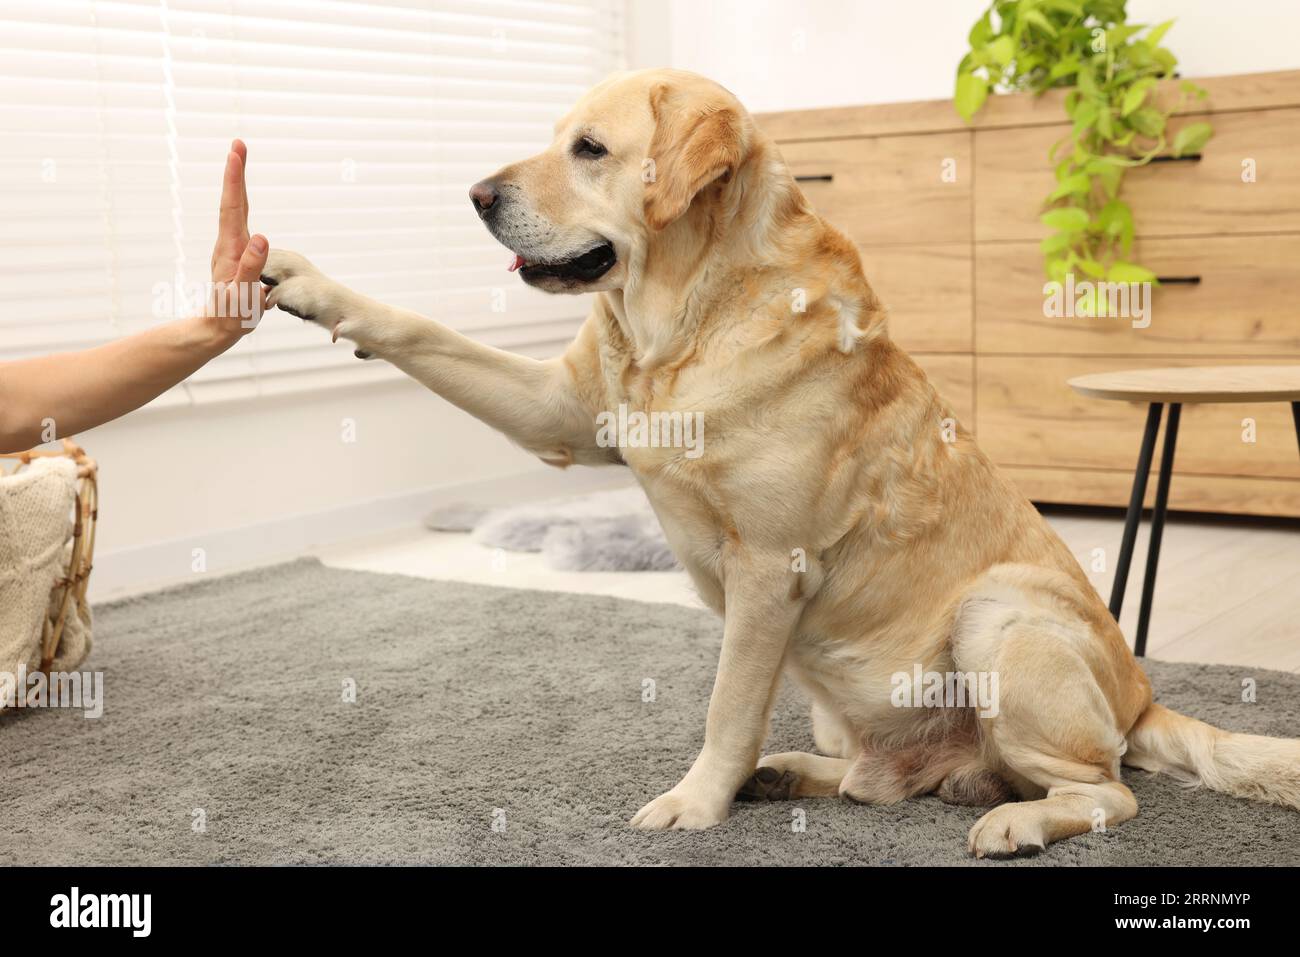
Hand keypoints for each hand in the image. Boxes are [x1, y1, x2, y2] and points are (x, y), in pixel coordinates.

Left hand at [201, 139, 268, 347]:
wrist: (218, 328)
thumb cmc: (232, 314)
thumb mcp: (243, 294)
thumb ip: (251, 267)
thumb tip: (261, 236)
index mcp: (231, 249)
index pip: (233, 208)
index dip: (235, 179)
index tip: (235, 153)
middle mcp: (229, 244)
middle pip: (233, 202)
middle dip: (236, 173)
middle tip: (238, 145)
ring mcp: (232, 248)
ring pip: (235, 209)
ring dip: (237, 183)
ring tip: (238, 160)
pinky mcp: (237, 254)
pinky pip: (239, 221)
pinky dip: (241, 202)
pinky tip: (242, 198)